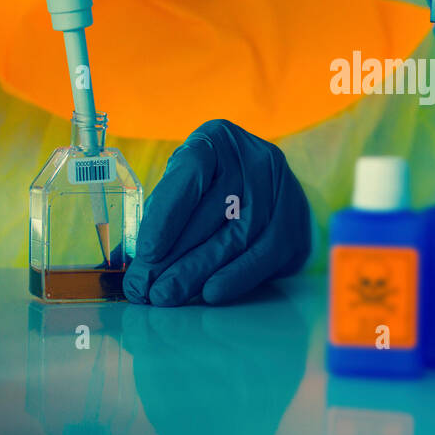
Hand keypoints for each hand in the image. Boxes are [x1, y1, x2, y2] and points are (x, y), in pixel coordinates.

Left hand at [124, 120, 311, 306]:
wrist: (260, 189)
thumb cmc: (206, 189)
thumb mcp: (182, 184)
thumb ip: (162, 213)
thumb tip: (141, 266)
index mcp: (217, 139)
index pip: (191, 171)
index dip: (168, 213)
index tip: (147, 251)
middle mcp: (253, 157)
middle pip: (214, 210)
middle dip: (176, 254)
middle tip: (147, 288)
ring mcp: (279, 187)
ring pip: (238, 235)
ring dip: (200, 271)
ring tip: (169, 296)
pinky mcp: (293, 219)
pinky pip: (265, 253)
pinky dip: (236, 276)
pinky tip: (211, 292)